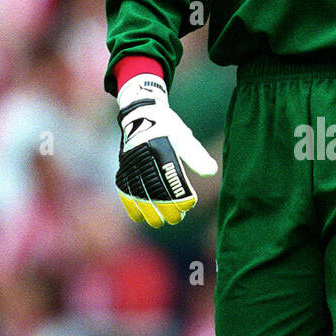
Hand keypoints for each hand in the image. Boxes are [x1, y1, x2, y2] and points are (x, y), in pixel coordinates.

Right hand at [115, 74, 217, 226]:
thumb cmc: (168, 127)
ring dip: (148, 211)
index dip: (180, 195)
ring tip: (159, 223)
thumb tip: (211, 172)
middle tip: (176, 220)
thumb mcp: (184, 137)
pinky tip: (139, 218)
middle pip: (155, 189)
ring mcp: (131, 162)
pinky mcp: (124, 167)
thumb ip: (196, 156)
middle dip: (165, 208)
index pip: (172, 178)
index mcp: (162, 147)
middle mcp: (144, 156)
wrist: (140, 113)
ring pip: (139, 193)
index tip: (189, 204)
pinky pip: (125, 189)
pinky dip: (130, 205)